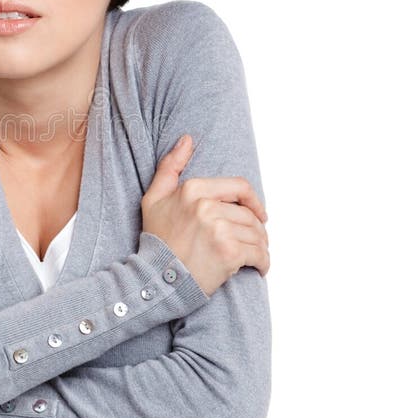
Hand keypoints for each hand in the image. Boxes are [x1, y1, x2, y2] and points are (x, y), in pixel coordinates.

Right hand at [141, 134, 270, 296]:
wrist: (155, 278)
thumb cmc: (157, 239)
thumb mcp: (154, 198)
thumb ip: (170, 166)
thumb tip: (187, 139)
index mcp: (193, 189)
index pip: (240, 187)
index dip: (253, 201)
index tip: (258, 214)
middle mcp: (207, 206)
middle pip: (250, 214)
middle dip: (257, 229)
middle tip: (253, 241)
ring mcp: (219, 229)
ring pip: (257, 234)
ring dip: (260, 246)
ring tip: (254, 255)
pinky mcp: (229, 253)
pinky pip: (259, 254)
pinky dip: (263, 262)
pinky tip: (258, 267)